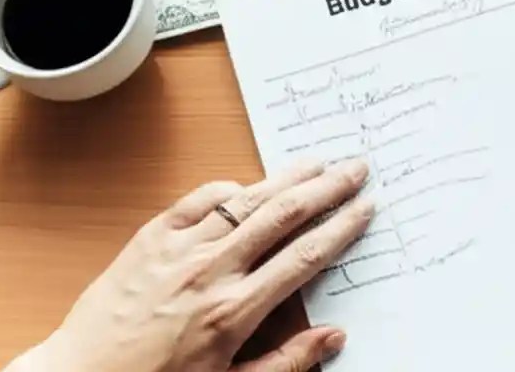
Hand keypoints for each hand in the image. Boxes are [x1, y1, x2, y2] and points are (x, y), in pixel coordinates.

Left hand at [6, 160, 374, 371]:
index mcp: (234, 312)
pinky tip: (245, 184)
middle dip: (325, 187)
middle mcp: (210, 272)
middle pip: (282, 216)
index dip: (341, 228)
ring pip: (244, 200)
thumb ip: (286, 362)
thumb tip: (333, 336)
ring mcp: (178, 250)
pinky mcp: (149, 239)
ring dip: (284, 177)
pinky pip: (195, 200)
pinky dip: (225, 187)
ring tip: (315, 162)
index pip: (304, 257)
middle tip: (354, 167)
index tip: (365, 208)